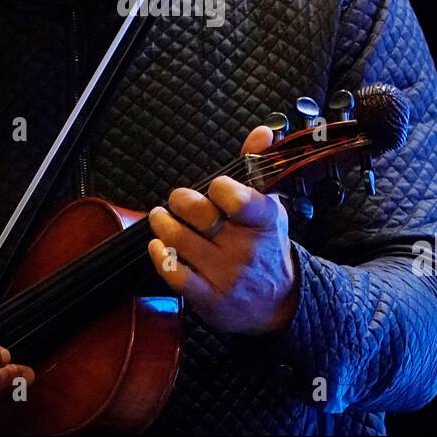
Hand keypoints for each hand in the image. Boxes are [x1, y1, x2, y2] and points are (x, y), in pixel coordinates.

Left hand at [147, 124, 299, 334]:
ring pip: (180, 240)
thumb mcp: (270, 207)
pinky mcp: (209, 298)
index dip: (219, 187)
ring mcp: (227, 275)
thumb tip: (263, 131)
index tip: (214, 187)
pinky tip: (158, 246)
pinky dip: (160, 255)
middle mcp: (246, 248)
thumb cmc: (267, 247)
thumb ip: (259, 167)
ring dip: (163, 223)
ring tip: (161, 217)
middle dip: (181, 200)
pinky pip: (175, 273)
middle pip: (200, 215)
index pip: (237, 198)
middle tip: (177, 200)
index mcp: (265, 221)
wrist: (279, 304)